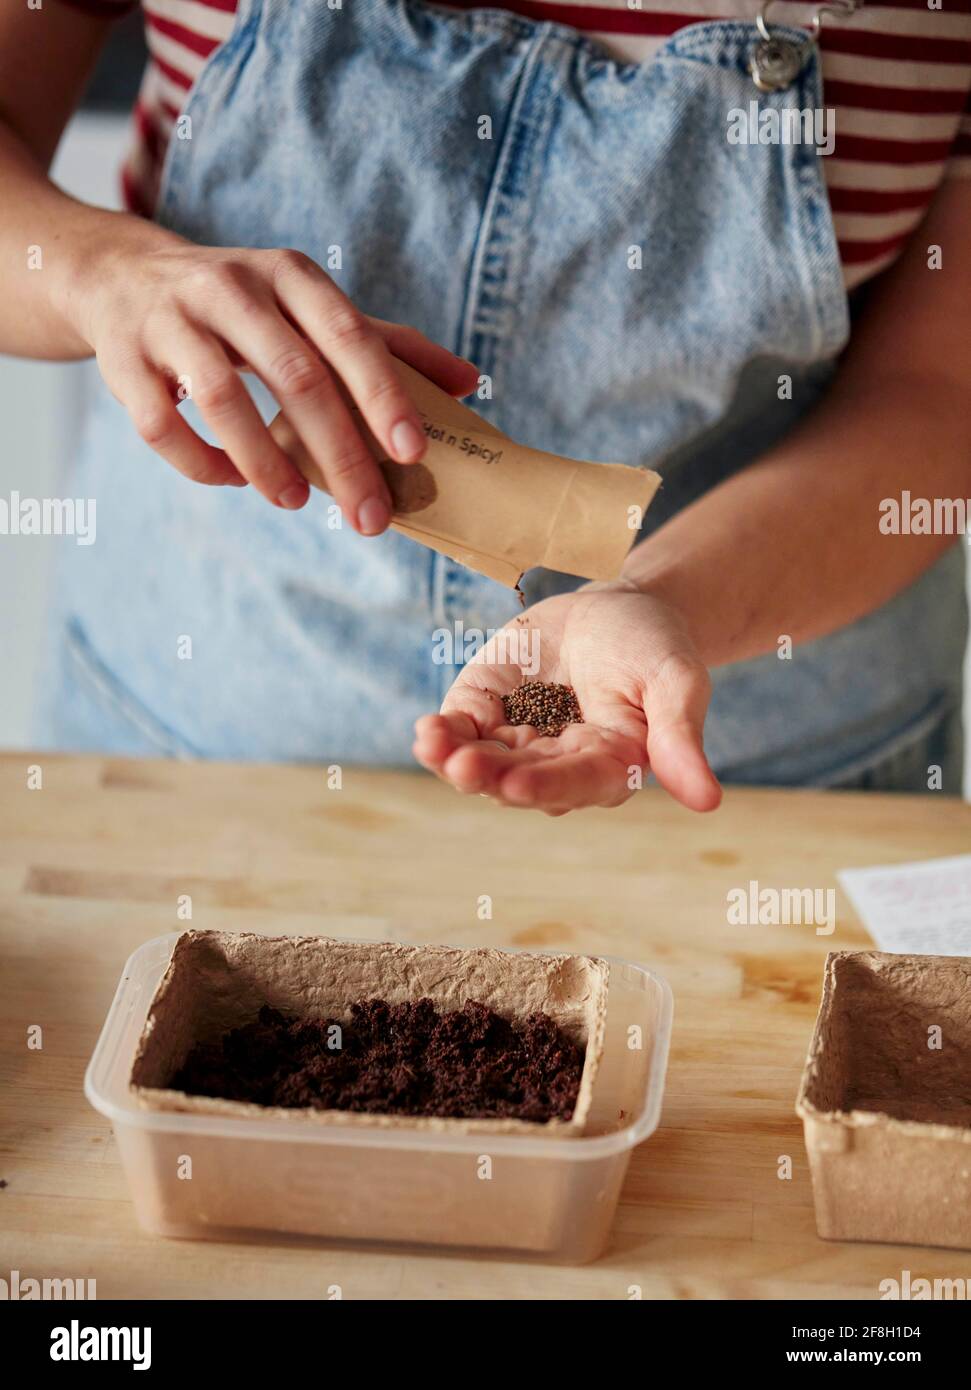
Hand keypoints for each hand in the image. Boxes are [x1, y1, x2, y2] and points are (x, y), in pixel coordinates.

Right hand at [62, 220, 477, 530]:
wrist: (121, 278)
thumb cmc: (243, 306)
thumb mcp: (311, 309)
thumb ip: (388, 345)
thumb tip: (470, 383)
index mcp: (291, 276)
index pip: (348, 336)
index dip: (383, 394)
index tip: (414, 452)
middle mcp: (232, 287)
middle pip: (294, 376)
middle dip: (340, 454)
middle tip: (371, 518)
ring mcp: (171, 319)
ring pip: (221, 397)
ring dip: (265, 460)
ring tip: (297, 502)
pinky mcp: (123, 358)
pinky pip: (162, 423)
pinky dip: (201, 462)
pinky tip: (232, 480)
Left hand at [413, 583, 721, 814]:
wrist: (615, 610)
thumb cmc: (655, 646)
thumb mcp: (676, 680)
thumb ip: (681, 737)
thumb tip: (708, 802)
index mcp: (611, 767)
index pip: (578, 784)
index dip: (547, 785)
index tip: (517, 783)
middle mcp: (559, 766)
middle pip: (519, 781)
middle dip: (489, 775)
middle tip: (463, 764)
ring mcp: (518, 742)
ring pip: (483, 764)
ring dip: (454, 760)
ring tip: (432, 744)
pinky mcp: (486, 712)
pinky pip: (460, 733)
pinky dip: (441, 736)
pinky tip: (426, 732)